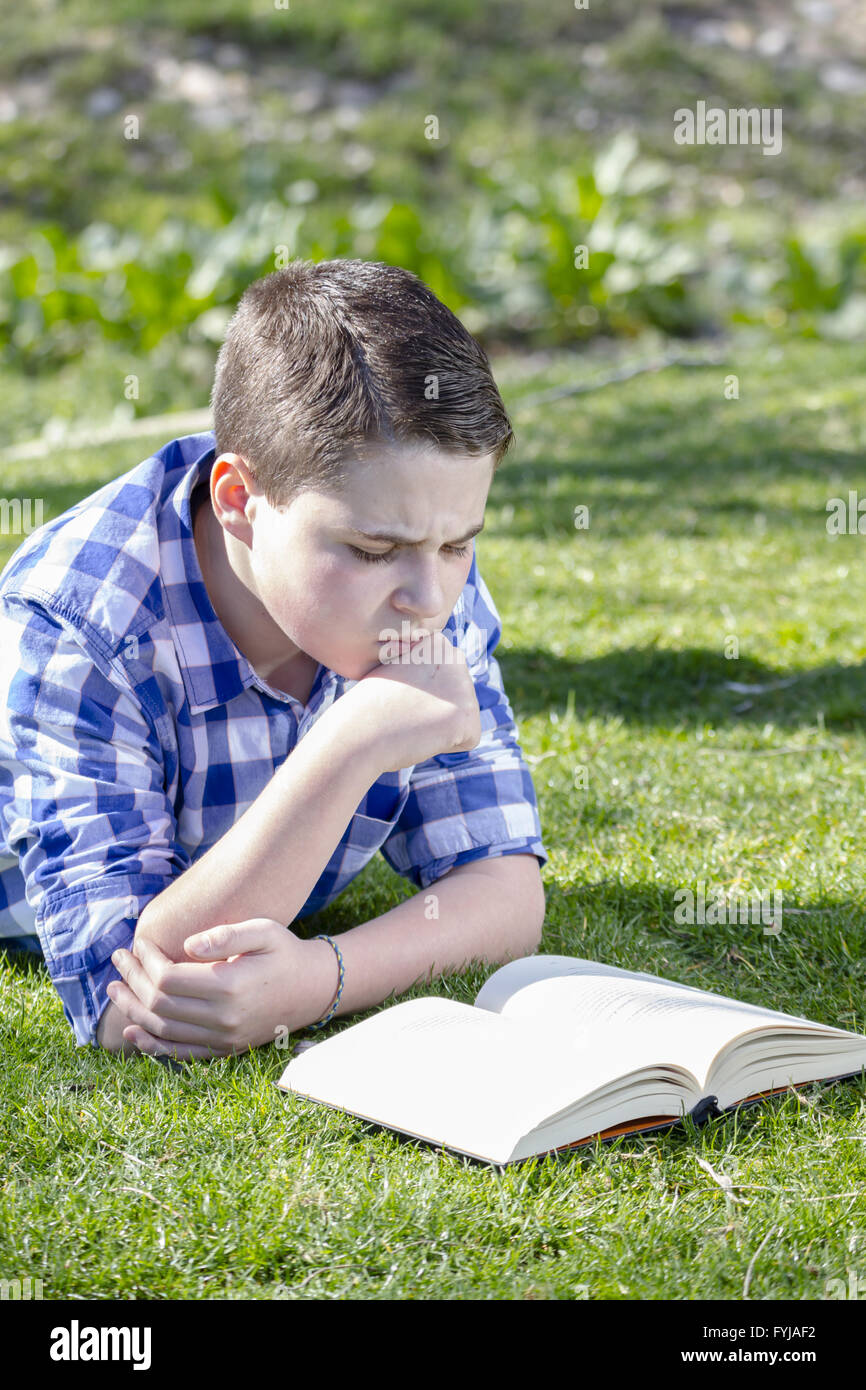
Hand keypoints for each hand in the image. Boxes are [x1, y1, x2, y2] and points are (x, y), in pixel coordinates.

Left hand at [106, 918, 323, 1059]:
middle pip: (159, 1004)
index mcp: (230, 985)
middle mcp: (224, 1017)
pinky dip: (152, 1045)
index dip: (146, 961)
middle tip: (118, 960)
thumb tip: (185, 945)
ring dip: (132, 1010)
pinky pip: (180, 1053)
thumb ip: (226, 935)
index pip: (168, 978)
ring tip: (115, 989)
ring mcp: (223, 1038)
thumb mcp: (264, 930)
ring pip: (163, 1030)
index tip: (139, 943)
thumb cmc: (285, 952)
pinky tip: (132, 1031)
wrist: (313, 988)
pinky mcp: (224, 1049)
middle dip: (132, 980)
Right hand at [348, 630, 481, 772]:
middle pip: (458, 697)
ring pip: (462, 718)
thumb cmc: (367, 706)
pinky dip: (447, 746)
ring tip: (411, 721)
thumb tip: (440, 686)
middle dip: (435, 711)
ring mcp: (463, 684)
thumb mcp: (395, 672)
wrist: (358, 731)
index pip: (447, 679)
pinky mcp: (468, 714)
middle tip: (405, 711)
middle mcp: (454, 656)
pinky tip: (422, 735)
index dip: (422, 696)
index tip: (399, 696)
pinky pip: (468, 740)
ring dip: (439, 728)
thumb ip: (422, 669)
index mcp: (435, 642)